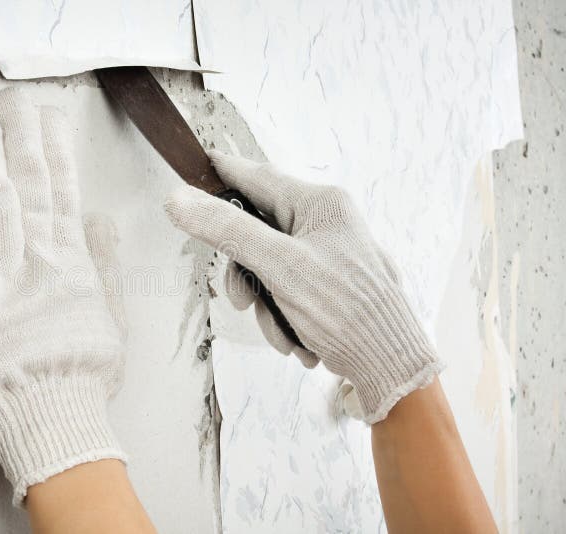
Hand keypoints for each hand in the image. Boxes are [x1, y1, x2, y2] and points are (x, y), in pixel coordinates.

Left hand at [0, 88, 125, 504]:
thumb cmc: (83, 378)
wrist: (54, 419)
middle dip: (20, 134)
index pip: (65, 191)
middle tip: (11, 100)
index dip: (57, 148)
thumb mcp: (113, 321)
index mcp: (75, 263)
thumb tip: (102, 221)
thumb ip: (105, 267)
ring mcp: (2, 273)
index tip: (50, 116)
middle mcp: (39, 258)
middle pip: (29, 182)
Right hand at [164, 151, 442, 422]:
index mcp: (319, 203)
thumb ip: (227, 230)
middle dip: (247, 276)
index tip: (186, 177)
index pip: (255, 176)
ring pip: (266, 267)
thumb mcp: (279, 266)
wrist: (388, 365)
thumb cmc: (347, 310)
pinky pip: (283, 289)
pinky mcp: (325, 281)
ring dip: (267, 306)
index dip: (218, 177)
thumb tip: (178, 199)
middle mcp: (324, 221)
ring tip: (287, 336)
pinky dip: (283, 317)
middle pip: (255, 231)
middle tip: (244, 302)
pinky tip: (300, 340)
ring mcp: (324, 252)